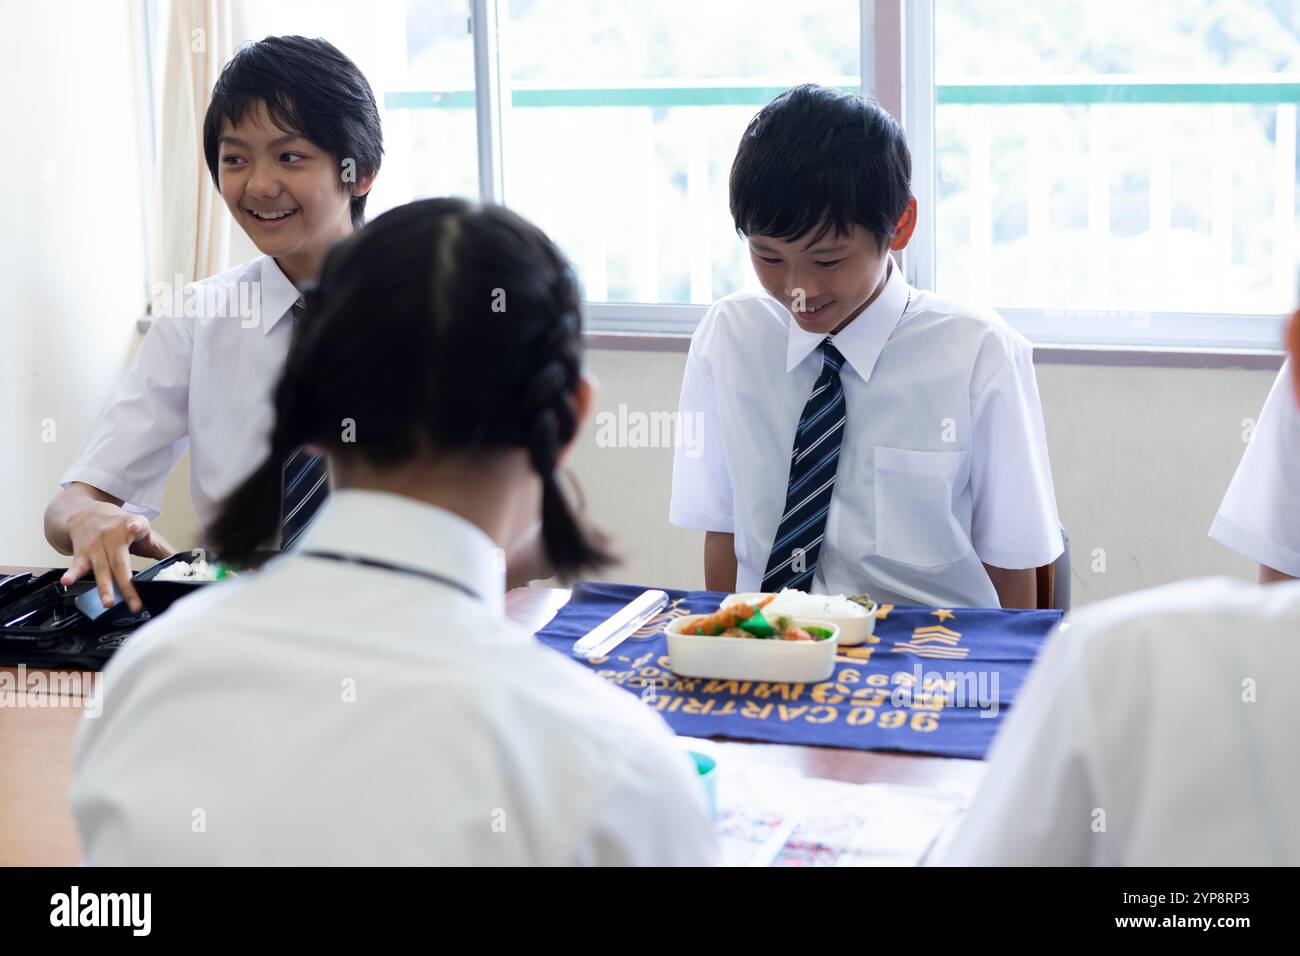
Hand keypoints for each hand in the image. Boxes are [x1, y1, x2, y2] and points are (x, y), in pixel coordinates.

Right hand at [60, 502, 174, 612]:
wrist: (88, 514)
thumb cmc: (122, 526)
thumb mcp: (144, 531)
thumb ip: (163, 549)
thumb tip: (189, 566)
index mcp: (133, 526)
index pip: (137, 525)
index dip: (137, 526)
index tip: (136, 526)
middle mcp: (112, 535)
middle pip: (121, 561)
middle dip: (127, 584)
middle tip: (135, 604)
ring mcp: (96, 545)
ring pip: (101, 569)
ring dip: (104, 587)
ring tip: (109, 603)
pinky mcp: (82, 552)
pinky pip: (77, 565)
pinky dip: (72, 574)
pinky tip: (67, 581)